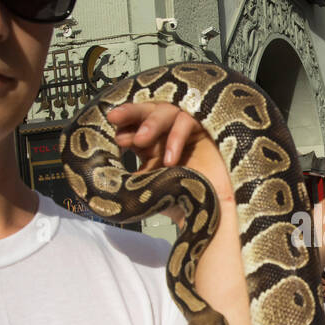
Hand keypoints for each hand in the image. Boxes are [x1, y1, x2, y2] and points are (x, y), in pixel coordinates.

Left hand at [108, 102, 232, 203]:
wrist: (217, 213)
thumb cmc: (186, 202)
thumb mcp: (153, 190)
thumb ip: (134, 179)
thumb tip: (107, 177)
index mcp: (152, 146)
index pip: (134, 127)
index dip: (124, 127)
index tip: (115, 138)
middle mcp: (168, 135)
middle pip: (148, 111)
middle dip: (131, 112)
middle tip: (114, 117)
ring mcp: (188, 130)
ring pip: (167, 111)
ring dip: (152, 123)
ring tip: (139, 140)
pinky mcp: (207, 130)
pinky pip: (188, 122)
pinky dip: (176, 138)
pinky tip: (170, 159)